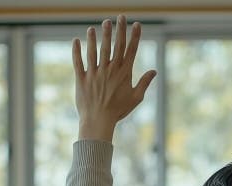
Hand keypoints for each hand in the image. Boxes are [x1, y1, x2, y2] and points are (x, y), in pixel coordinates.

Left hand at [73, 15, 156, 141]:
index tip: (137, 24)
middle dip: (118, 30)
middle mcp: (109, 70)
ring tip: (96, 26)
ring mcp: (94, 73)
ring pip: (95, 50)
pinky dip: (76, 50)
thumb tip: (154, 71)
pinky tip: (76, 40)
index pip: (130, 50)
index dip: (134, 36)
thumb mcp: (135, 98)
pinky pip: (78, 61)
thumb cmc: (118, 111)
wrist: (98, 121)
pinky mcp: (81, 78)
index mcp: (123, 73)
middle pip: (114, 45)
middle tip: (119, 17)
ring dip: (96, 37)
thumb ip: (144, 83)